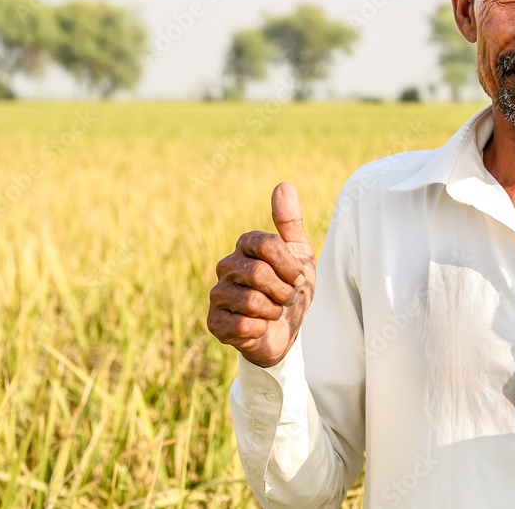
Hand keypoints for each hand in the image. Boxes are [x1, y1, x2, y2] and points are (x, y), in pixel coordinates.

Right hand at [207, 182, 315, 366]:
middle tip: (288, 298)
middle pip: (259, 274)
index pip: (267, 244)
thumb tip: (284, 185)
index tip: (300, 277)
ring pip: (252, 301)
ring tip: (274, 311)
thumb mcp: (300, 253)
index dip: (290, 265)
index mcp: (245, 246)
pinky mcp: (214, 323)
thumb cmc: (292, 287)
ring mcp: (218, 295)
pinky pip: (243, 325)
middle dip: (285, 291)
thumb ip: (291, 220)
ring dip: (275, 311)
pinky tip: (260, 327)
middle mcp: (226, 266)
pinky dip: (262, 328)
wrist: (286, 329)